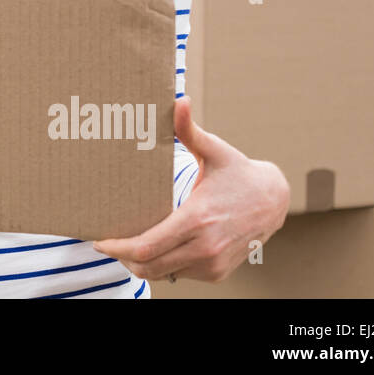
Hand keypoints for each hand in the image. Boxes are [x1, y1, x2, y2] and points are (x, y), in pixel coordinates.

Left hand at [91, 96, 289, 282]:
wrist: (274, 200)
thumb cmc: (238, 172)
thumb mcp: (214, 150)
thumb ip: (189, 129)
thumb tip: (178, 100)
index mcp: (197, 219)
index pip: (145, 247)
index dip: (117, 247)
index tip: (98, 240)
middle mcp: (204, 247)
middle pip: (148, 266)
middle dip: (122, 258)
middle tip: (107, 243)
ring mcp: (212, 264)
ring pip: (162, 273)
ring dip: (141, 264)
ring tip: (126, 245)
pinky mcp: (218, 273)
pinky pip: (180, 274)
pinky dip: (163, 266)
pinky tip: (155, 248)